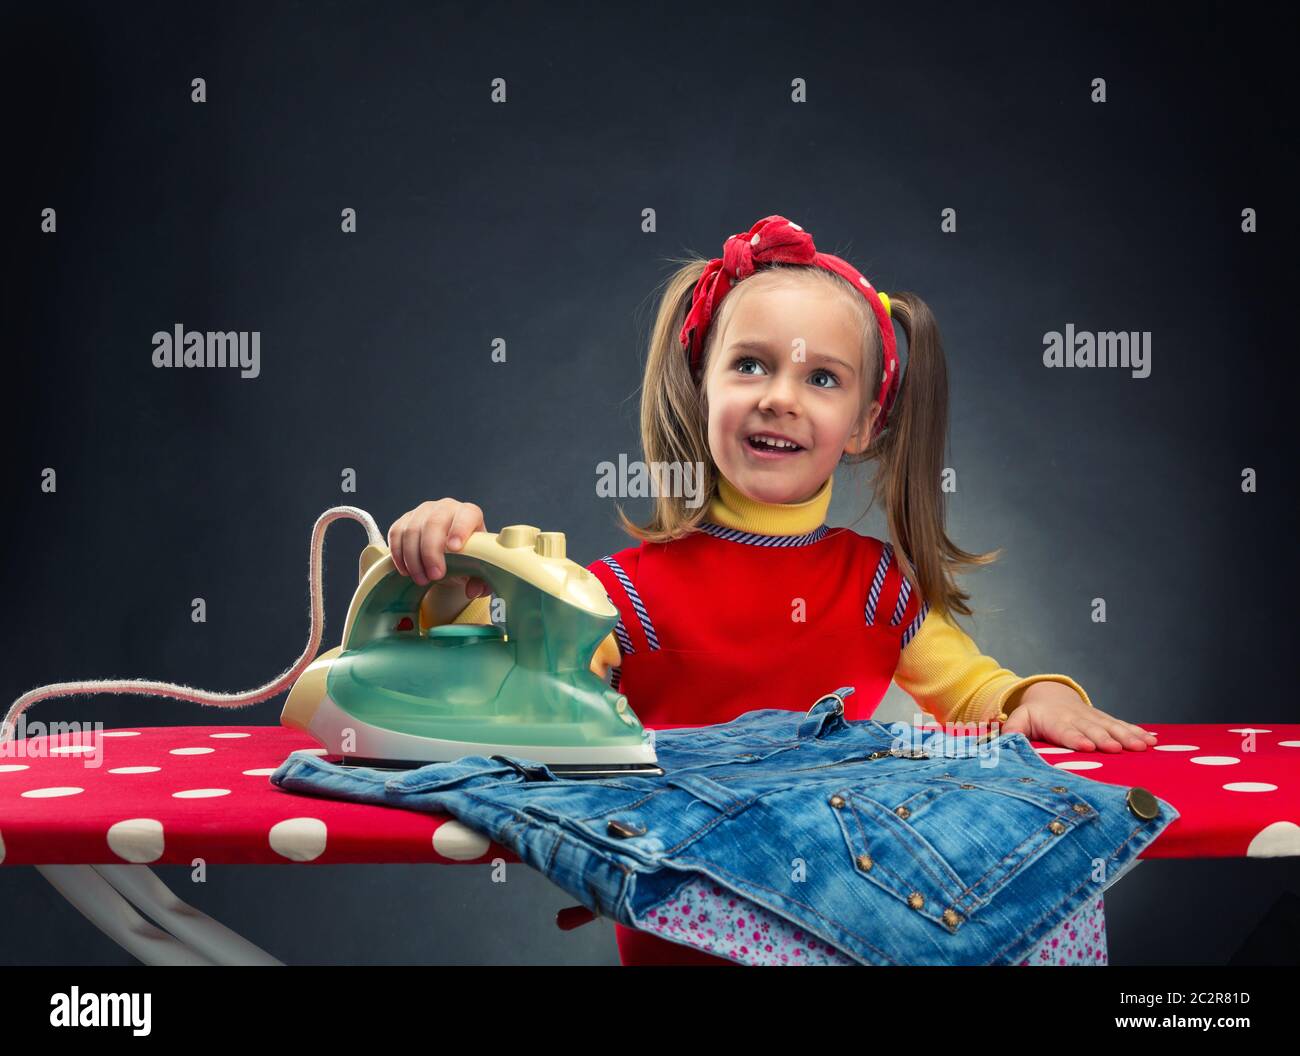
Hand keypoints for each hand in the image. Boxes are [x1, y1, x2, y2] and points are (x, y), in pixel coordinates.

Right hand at [387, 498, 489, 598]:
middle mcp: (445, 508)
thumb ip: (480, 581)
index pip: (466, 515)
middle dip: (431, 552)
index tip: (455, 549)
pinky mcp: (404, 520)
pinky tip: (407, 571)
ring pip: (412, 530)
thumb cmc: (466, 556)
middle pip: (433, 523)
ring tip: (422, 579)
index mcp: (469, 514)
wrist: (449, 552)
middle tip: (435, 576)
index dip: (460, 530)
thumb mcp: (477, 569)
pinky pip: (396, 534)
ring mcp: (423, 512)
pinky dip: (399, 555)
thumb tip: (473, 590)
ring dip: (414, 559)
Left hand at [999, 681, 1158, 751]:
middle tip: (1118, 748)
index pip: (1065, 731)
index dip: (1076, 738)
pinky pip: (1123, 725)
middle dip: (1106, 738)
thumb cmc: (1034, 715)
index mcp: (1055, 722)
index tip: (1086, 745)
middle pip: (1093, 730)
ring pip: (1112, 727)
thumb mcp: (1019, 720)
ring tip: (1142, 746)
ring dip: (1127, 736)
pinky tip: (1151, 740)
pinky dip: (1137, 732)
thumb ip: (1013, 730)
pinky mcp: (1105, 720)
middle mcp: (1077, 719)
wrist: (1050, 695)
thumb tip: (1004, 740)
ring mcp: (1093, 719)